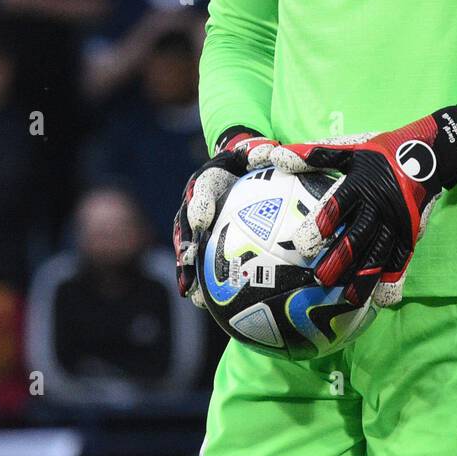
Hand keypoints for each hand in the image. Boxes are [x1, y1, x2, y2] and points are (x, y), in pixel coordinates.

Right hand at [173, 128, 276, 306]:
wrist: (234, 166)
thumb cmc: (248, 161)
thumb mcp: (254, 152)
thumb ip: (260, 152)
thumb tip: (271, 153)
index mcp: (207, 178)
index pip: (201, 190)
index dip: (200, 204)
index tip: (202, 221)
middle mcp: (194, 200)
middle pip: (185, 224)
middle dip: (186, 244)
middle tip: (190, 260)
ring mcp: (192, 220)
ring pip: (186, 246)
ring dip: (186, 269)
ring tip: (190, 293)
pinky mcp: (198, 237)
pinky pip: (197, 259)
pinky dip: (199, 280)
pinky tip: (204, 303)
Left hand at [254, 108, 456, 307]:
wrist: (427, 155)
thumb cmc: (378, 153)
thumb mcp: (347, 148)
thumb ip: (313, 156)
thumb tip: (274, 157)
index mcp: (360, 183)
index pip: (338, 205)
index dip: (323, 224)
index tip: (305, 245)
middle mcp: (380, 204)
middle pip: (358, 235)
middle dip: (341, 258)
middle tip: (321, 279)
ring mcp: (397, 222)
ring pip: (380, 253)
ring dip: (365, 277)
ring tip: (350, 300)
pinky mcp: (410, 234)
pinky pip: (402, 259)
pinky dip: (394, 279)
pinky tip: (384, 300)